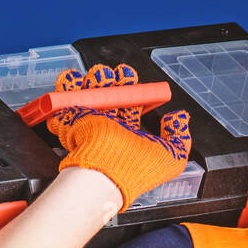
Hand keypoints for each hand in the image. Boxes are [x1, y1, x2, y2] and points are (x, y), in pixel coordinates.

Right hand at [45, 63, 190, 211]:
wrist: (107, 171)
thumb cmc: (138, 168)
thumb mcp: (172, 156)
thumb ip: (180, 136)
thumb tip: (179, 117)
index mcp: (132, 137)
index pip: (132, 108)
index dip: (135, 90)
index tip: (135, 80)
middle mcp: (111, 130)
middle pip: (112, 96)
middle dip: (117, 80)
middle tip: (120, 75)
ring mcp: (90, 124)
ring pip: (92, 93)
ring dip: (97, 78)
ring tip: (101, 77)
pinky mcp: (71, 121)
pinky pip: (66, 97)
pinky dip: (69, 84)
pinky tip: (78, 78)